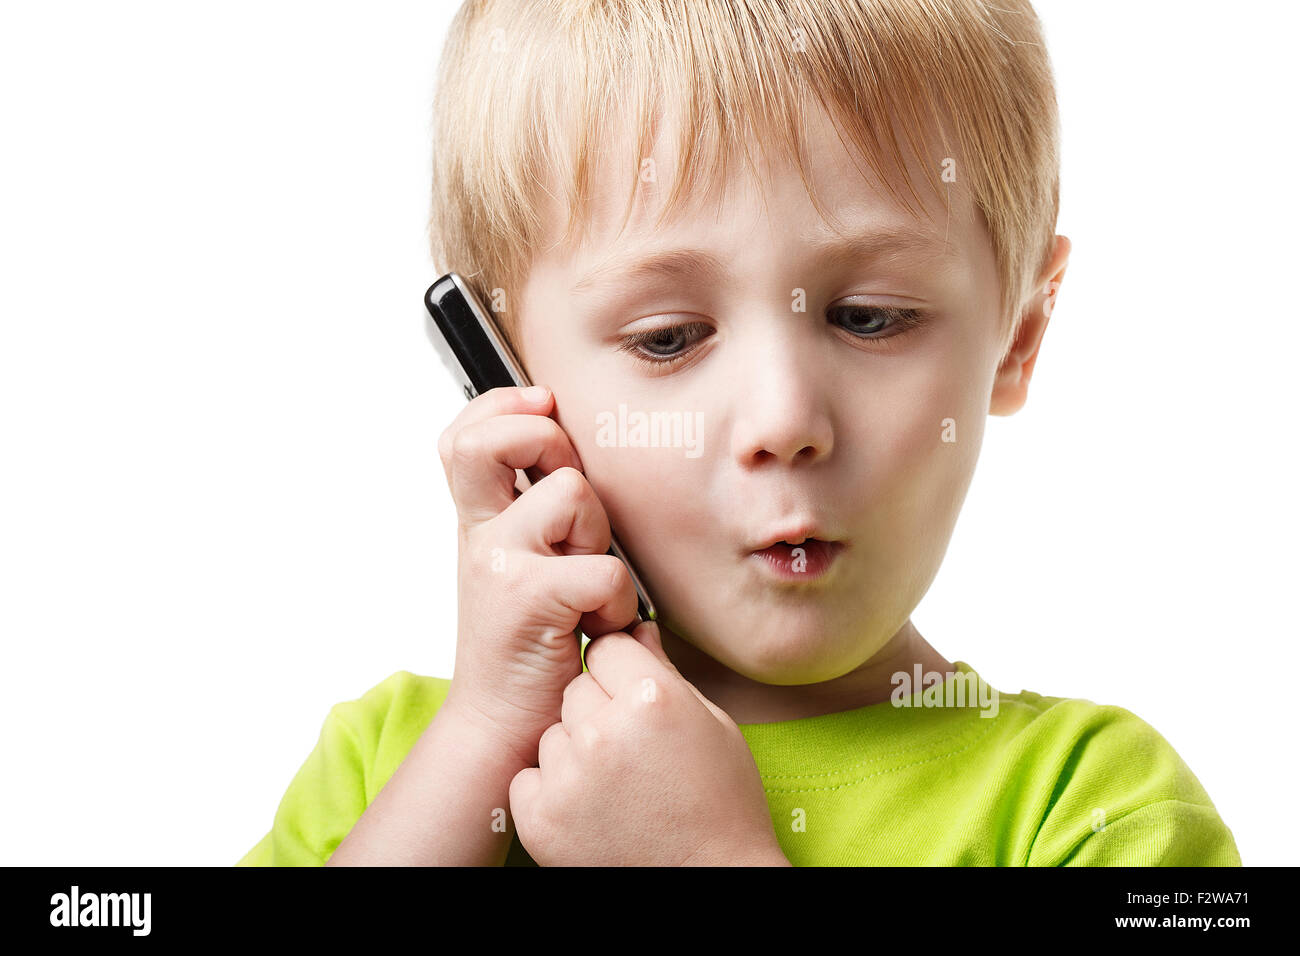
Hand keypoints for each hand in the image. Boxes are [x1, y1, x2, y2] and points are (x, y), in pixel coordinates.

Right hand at [436, 384, 642, 769]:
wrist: (504, 727)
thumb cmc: (526, 647)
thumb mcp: (519, 567)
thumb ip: (533, 514)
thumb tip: (571, 455)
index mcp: (477, 521)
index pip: (464, 433)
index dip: (503, 406)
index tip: (541, 408)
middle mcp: (479, 534)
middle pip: (499, 440)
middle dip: (555, 452)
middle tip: (572, 511)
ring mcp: (499, 563)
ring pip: (572, 494)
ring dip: (598, 537)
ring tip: (587, 584)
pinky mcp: (529, 598)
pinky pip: (604, 567)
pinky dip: (617, 602)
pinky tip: (598, 625)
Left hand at [508, 621, 788, 865]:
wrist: (710, 882)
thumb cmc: (722, 807)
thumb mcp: (713, 726)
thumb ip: (665, 672)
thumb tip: (637, 627)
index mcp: (653, 699)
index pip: (608, 647)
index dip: (621, 669)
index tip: (631, 693)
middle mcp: (605, 733)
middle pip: (577, 688)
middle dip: (599, 710)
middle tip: (631, 749)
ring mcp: (569, 778)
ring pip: (554, 732)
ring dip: (576, 750)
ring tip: (616, 784)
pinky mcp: (541, 818)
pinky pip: (530, 777)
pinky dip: (552, 791)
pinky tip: (591, 808)